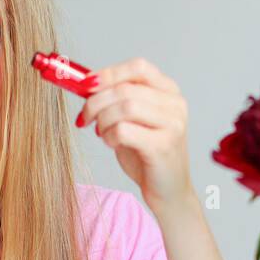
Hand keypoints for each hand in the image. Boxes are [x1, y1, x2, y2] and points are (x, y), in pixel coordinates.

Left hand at [76, 57, 194, 211]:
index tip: (85, 85)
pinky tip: (112, 144)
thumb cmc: (146, 155)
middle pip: (125, 88)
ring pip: (124, 106)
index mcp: (169, 91)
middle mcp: (175, 104)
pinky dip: (109, 136)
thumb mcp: (131, 121)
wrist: (168, 192)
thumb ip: (116, 101)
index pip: (138, 67)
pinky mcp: (163, 145)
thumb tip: (84, 83)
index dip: (108, 73)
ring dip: (103, 120)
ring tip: (102, 133)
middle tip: (84, 117)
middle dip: (96, 101)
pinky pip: (124, 130)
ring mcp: (172, 124)